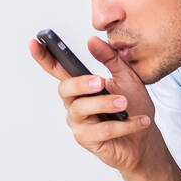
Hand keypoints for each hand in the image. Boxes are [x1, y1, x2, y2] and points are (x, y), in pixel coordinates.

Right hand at [29, 35, 156, 174]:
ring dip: (106, 104)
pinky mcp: (87, 140)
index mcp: (81, 86)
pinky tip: (141, 120)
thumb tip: (92, 40)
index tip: (35, 42)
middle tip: (100, 82)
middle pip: (65, 89)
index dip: (44, 57)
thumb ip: (111, 59)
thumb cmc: (134, 107)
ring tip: (125, 103)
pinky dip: (125, 125)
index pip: (57, 69)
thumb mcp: (127, 78)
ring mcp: (79, 122)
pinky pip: (102, 130)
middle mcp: (74, 103)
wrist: (146, 138)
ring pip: (82, 109)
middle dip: (81, 84)